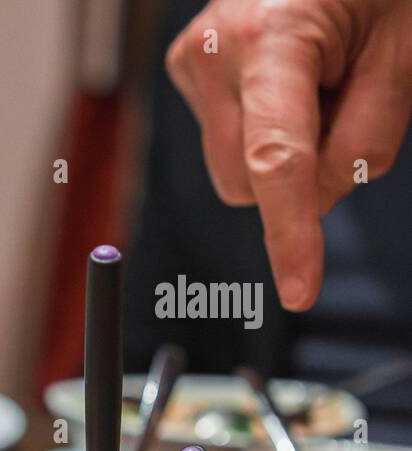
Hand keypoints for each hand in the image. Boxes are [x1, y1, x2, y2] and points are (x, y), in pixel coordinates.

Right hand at [166, 0, 411, 310]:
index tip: (298, 289)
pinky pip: (224, 139)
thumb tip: (314, 204)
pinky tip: (287, 79)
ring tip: (318, 80)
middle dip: (300, 175)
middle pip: (247, 181)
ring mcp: (192, 59)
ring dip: (279, 153)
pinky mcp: (186, 66)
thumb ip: (365, 140)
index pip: (277, 161)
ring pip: (233, 170)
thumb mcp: (404, 51)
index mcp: (273, 35)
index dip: (290, 233)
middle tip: (348, 101)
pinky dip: (261, 128)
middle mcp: (215, 50)